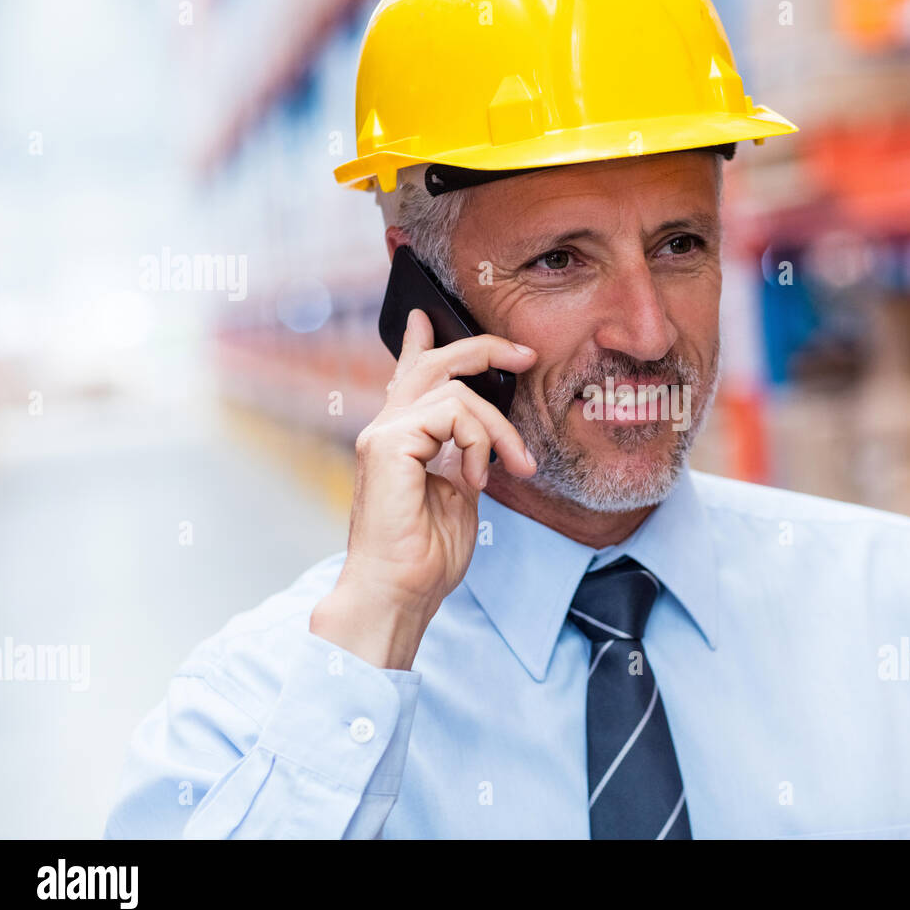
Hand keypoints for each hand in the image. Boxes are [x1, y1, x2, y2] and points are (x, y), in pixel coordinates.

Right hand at [310, 309, 537, 668]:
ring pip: (456, 391)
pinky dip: (478, 441)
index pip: (409, 375)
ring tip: (512, 467)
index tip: (431, 317)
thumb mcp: (457, 494)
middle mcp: (386, 429)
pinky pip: (451, 412)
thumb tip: (481, 434)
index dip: (422, 342)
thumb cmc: (426, 556)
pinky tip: (478, 479)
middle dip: (484, 349)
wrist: (399, 592)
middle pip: (435, 364)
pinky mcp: (388, 444)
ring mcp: (383, 434)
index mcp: (401, 440)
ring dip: (498, 427)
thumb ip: (462, 455)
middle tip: (525, 354)